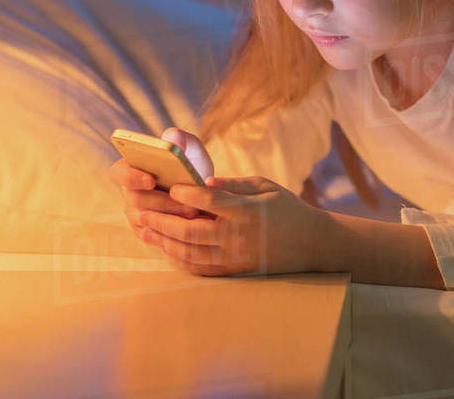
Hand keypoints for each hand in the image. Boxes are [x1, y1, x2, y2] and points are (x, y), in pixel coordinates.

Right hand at [108, 127, 215, 241]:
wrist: (202, 191)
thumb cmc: (191, 165)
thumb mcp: (191, 148)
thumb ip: (182, 138)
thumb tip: (172, 138)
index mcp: (130, 167)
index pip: (118, 173)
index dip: (131, 177)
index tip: (151, 180)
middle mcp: (128, 192)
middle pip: (134, 199)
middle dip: (161, 201)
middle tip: (185, 202)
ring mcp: (135, 213)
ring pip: (144, 219)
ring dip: (169, 217)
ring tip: (193, 213)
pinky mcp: (145, 231)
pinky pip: (152, 236)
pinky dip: (170, 232)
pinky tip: (189, 228)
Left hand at [137, 175, 329, 275]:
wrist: (312, 244)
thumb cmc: (287, 208)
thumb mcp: (265, 187)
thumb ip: (234, 185)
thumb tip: (204, 182)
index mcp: (247, 212)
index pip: (210, 203)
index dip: (187, 196)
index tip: (171, 188)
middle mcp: (239, 238)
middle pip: (192, 232)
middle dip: (162, 222)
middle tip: (141, 212)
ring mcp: (236, 258)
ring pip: (191, 253)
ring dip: (164, 242)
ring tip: (145, 231)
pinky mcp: (235, 272)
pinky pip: (201, 269)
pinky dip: (180, 260)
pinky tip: (166, 249)